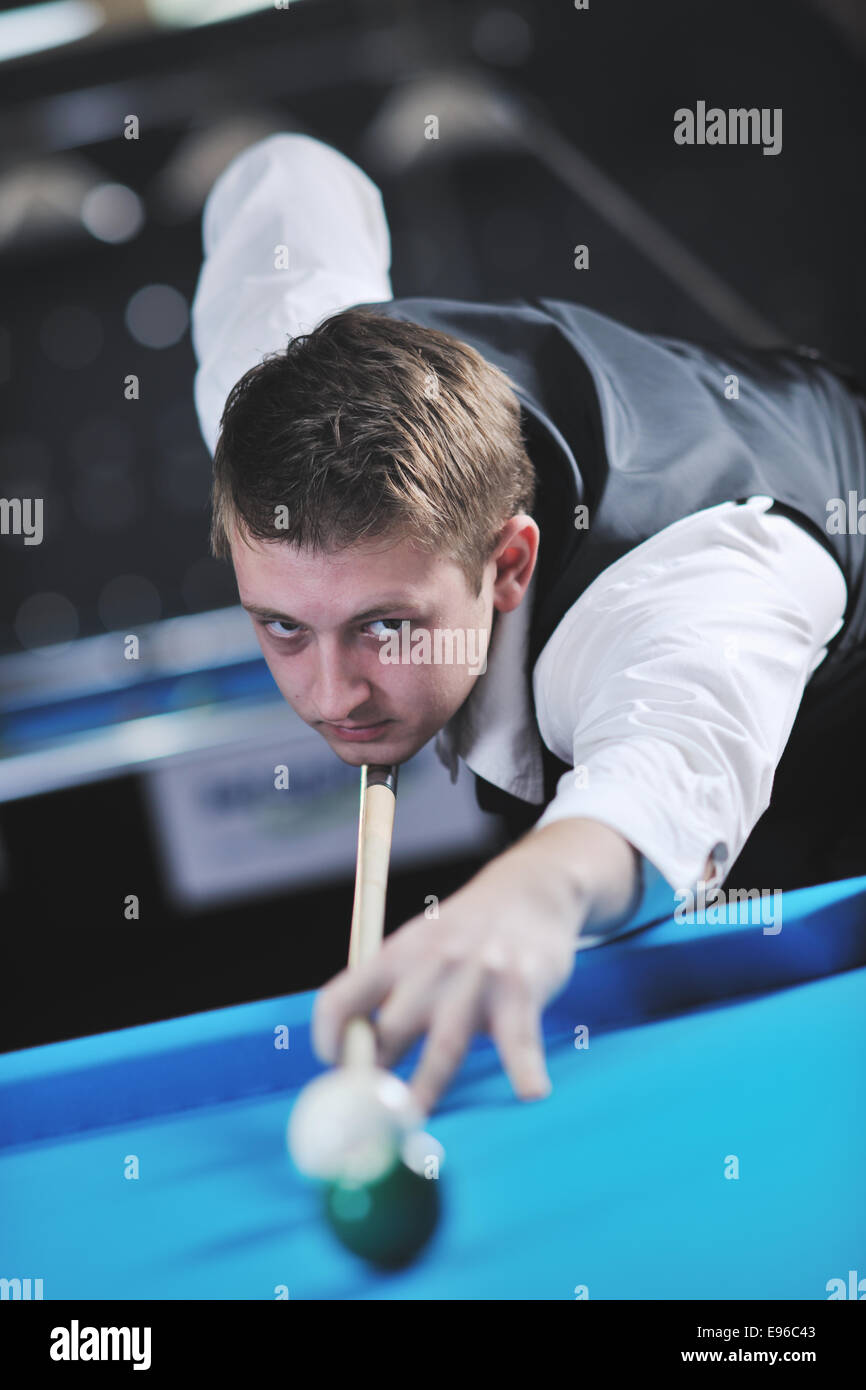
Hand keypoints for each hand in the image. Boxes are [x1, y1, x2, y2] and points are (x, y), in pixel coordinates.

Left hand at [312, 842, 588, 1112]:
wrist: (530, 889)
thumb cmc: (465, 932)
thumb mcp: (418, 944)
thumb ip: (391, 993)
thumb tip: (353, 1054)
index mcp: (396, 955)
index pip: (341, 998)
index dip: (329, 1040)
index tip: (334, 1071)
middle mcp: (431, 963)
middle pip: (391, 1029)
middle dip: (375, 1080)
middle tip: (369, 1122)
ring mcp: (477, 976)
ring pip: (444, 1045)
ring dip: (425, 1090)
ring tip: (412, 1127)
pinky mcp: (520, 987)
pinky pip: (519, 1037)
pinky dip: (524, 1068)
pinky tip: (529, 1092)